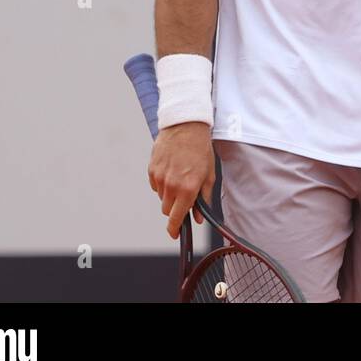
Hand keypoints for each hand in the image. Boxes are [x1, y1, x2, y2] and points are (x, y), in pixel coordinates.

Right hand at [148, 121, 215, 238]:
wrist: (186, 126)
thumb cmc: (200, 148)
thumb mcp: (209, 174)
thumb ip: (203, 198)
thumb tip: (198, 217)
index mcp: (188, 188)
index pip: (176, 218)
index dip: (174, 229)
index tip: (174, 234)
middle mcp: (171, 185)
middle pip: (167, 210)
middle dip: (175, 207)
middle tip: (185, 194)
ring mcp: (159, 178)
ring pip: (161, 197)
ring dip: (169, 194)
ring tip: (180, 176)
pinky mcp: (152, 170)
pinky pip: (155, 185)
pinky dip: (162, 183)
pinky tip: (171, 170)